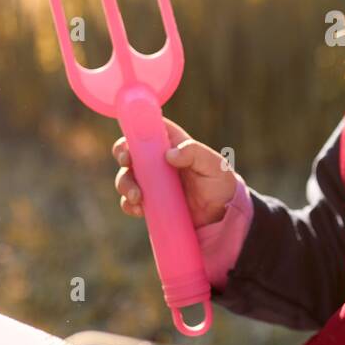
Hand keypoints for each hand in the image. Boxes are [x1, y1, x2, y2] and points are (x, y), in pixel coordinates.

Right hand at [113, 118, 236, 227]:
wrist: (221, 216)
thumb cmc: (219, 183)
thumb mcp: (215, 165)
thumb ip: (195, 153)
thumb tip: (170, 154)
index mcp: (172, 143)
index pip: (148, 129)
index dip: (134, 131)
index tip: (130, 143)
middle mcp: (158, 160)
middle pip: (129, 150)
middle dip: (123, 155)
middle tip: (127, 164)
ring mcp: (151, 181)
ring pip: (126, 176)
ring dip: (125, 183)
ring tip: (137, 196)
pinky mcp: (149, 201)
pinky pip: (130, 201)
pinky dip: (129, 204)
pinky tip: (138, 209)